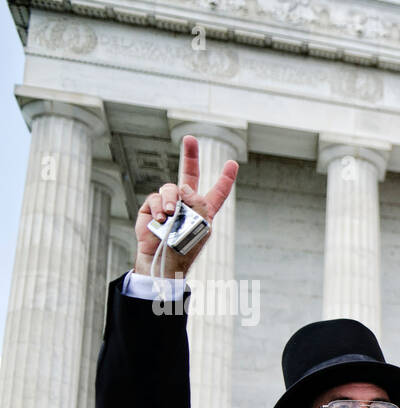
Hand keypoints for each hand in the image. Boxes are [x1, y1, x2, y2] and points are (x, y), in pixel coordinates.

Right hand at [134, 135, 238, 279]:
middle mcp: (187, 204)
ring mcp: (169, 204)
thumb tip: (185, 186)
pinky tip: (161, 217)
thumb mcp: (200, 229)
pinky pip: (156, 197)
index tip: (232, 163)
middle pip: (189, 175)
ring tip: (171, 213)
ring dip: (172, 198)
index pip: (217, 192)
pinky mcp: (152, 208)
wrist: (162, 262)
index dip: (225, 178)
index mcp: (204, 211)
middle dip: (190, 156)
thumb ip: (198, 205)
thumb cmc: (184, 249)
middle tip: (190, 139)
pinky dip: (160, 206)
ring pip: (171, 187)